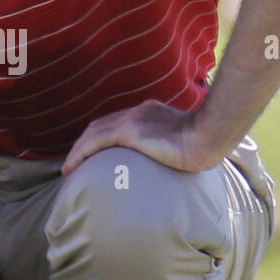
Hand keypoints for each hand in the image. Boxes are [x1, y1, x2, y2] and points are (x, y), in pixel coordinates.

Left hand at [61, 100, 222, 175]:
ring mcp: (132, 120)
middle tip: (76, 160)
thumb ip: (176, 146)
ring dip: (78, 150)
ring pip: (93, 133)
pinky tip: (70, 167)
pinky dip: (79, 154)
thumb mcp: (189, 141)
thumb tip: (179, 162)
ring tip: (69, 168)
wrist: (211, 135)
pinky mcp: (129, 132)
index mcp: (151, 112)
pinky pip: (94, 143)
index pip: (119, 122)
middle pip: (101, 125)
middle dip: (86, 142)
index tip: (94, 152)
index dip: (103, 136)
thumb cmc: (208, 143)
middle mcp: (138, 112)